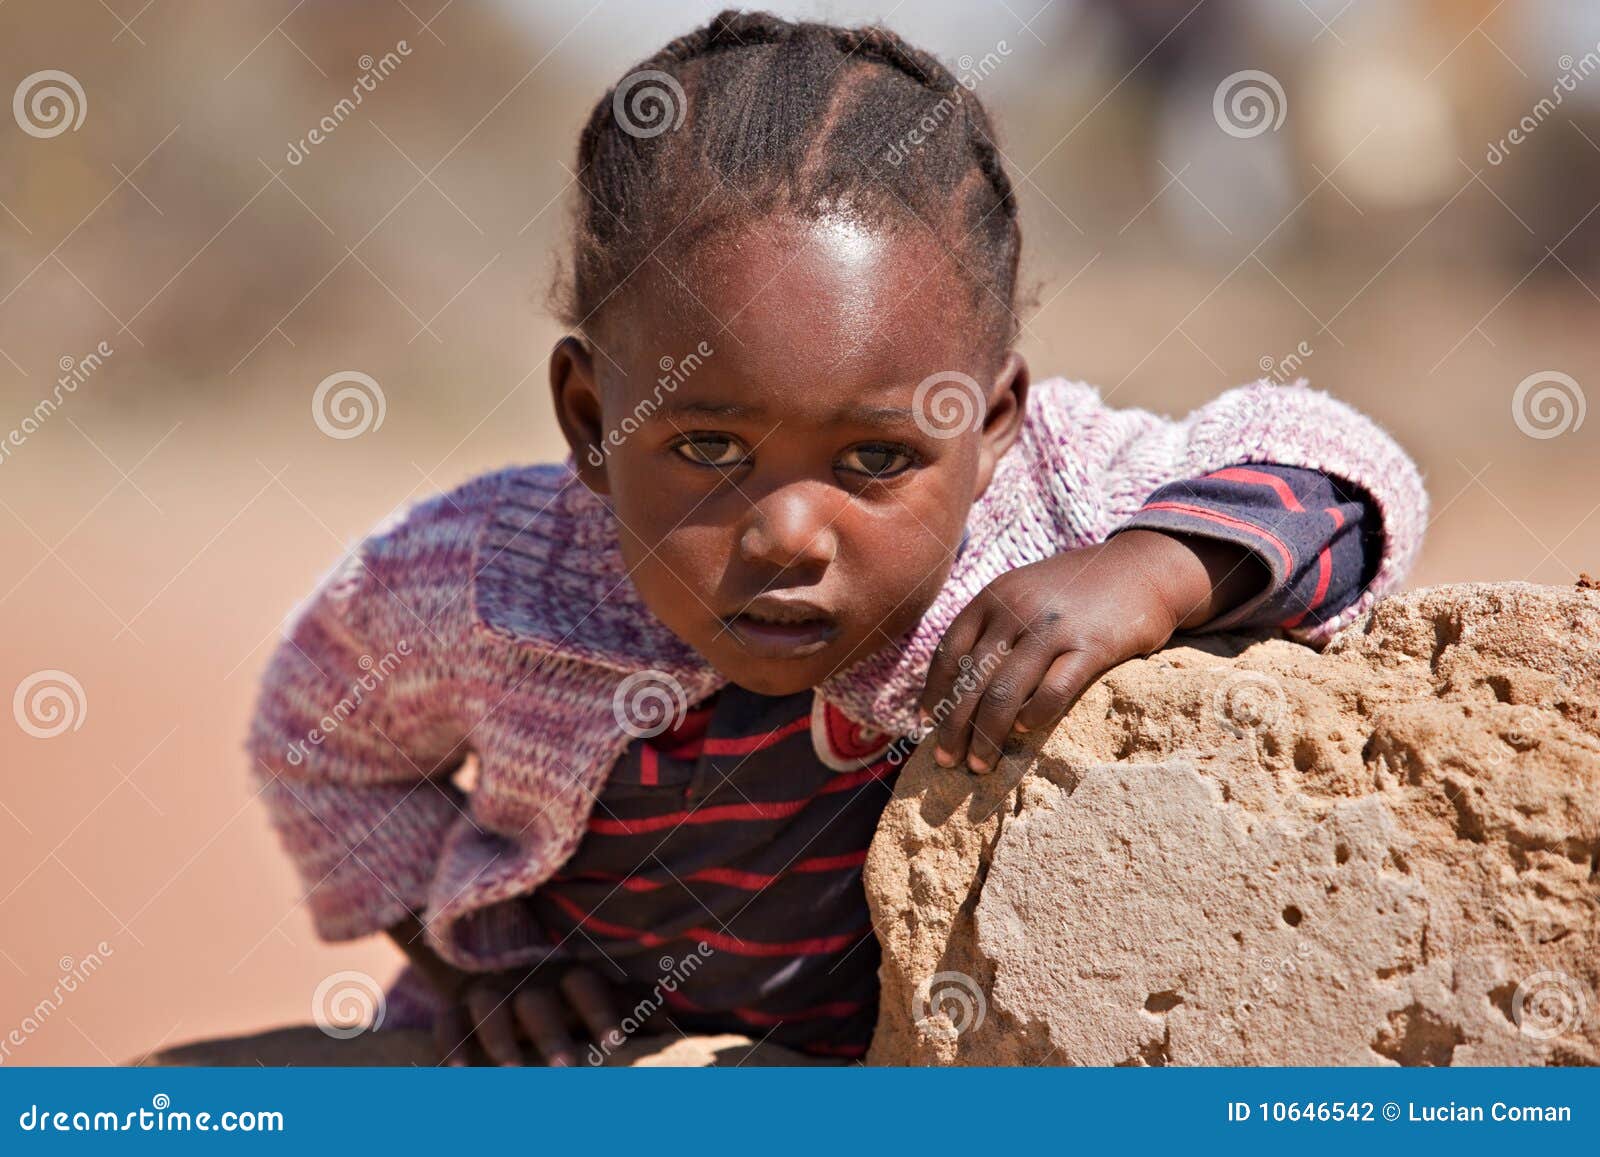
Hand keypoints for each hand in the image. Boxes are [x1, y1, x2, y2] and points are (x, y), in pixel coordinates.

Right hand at [386, 913, 628, 1065]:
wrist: (503, 972)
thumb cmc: (569, 1000)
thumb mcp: (603, 1000)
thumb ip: (637, 1012)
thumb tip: (680, 1030)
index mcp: (569, 978)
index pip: (587, 985)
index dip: (600, 1010)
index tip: (614, 1040)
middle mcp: (530, 981)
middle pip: (538, 998)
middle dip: (550, 1032)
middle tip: (564, 1069)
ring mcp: (492, 991)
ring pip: (490, 1005)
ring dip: (500, 1037)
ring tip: (511, 1072)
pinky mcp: (457, 1006)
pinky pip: (447, 1020)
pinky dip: (452, 1043)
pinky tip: (458, 1074)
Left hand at [917, 529, 1265, 772]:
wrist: (1144, 568)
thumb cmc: (1077, 590)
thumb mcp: (1024, 591)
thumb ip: (993, 624)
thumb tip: (959, 679)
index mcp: (994, 596)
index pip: (949, 652)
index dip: (933, 692)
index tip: (923, 723)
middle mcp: (1016, 610)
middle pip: (971, 680)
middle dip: (953, 726)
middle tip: (946, 760)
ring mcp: (1052, 628)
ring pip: (1004, 693)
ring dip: (986, 735)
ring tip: (979, 765)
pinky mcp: (1090, 646)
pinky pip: (1052, 693)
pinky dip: (1033, 718)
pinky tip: (1025, 733)